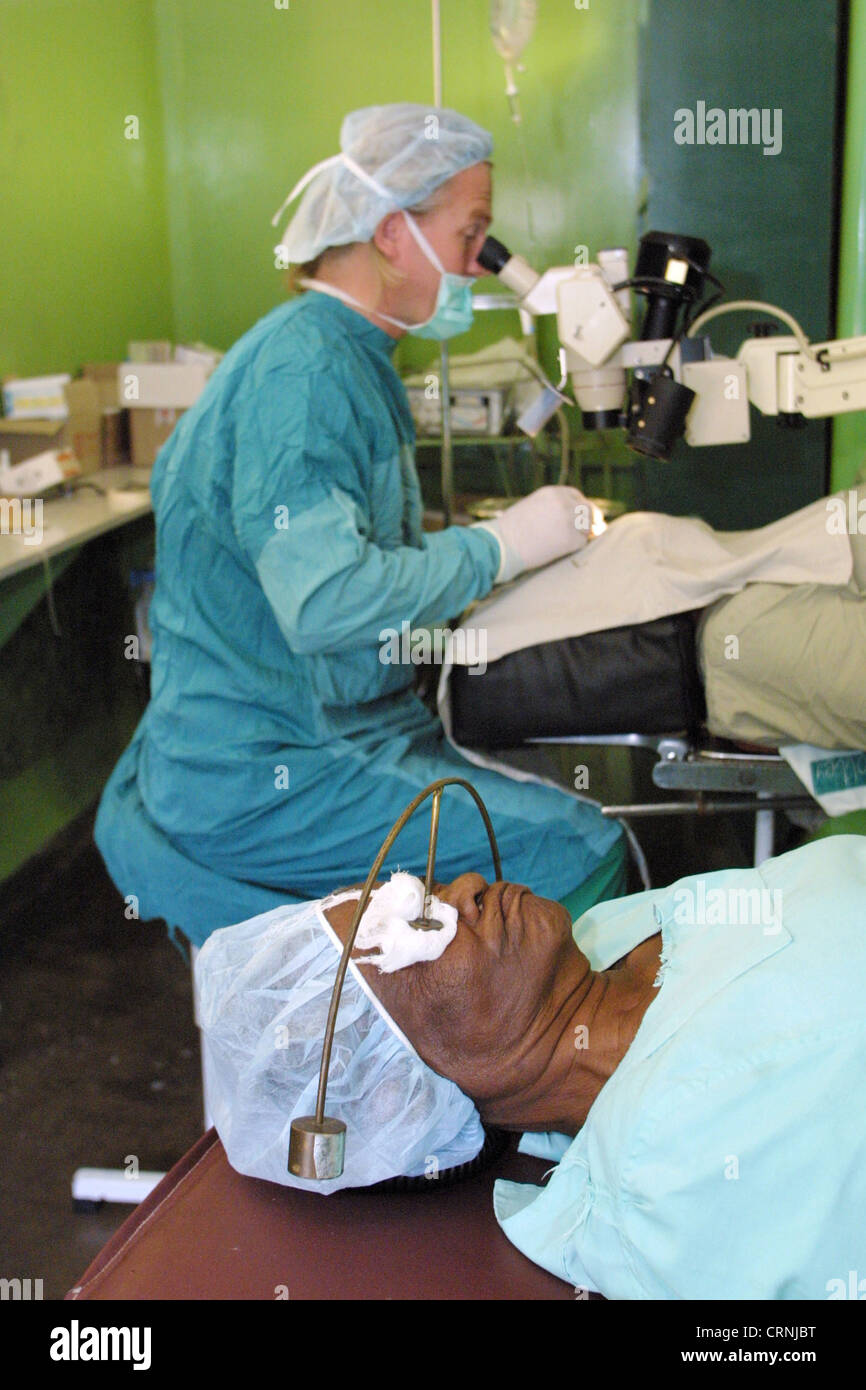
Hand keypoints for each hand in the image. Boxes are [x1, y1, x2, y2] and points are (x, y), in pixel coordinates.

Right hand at [474, 485, 591, 583]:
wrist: (502, 544)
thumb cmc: (511, 530)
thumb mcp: (532, 507)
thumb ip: (551, 508)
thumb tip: (567, 518)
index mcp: (553, 492)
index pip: (577, 496)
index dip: (581, 507)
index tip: (584, 516)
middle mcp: (564, 503)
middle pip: (588, 510)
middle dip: (591, 520)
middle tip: (593, 531)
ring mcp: (569, 520)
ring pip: (588, 527)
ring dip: (582, 535)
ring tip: (564, 543)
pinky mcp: (571, 538)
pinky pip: (582, 543)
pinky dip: (575, 547)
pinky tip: (560, 550)